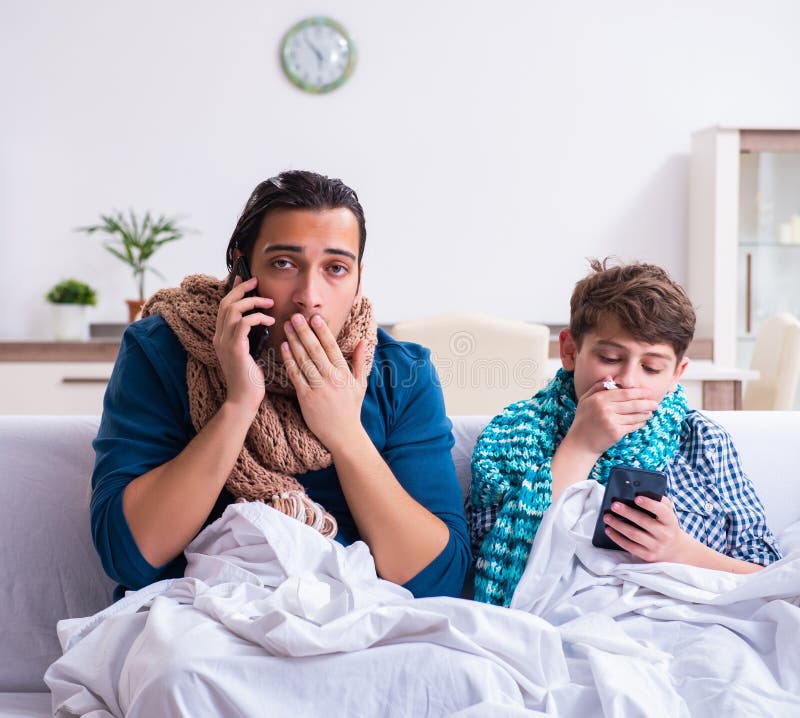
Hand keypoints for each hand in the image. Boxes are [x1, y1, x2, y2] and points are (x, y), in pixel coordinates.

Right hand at [213, 276, 274, 415]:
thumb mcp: (248, 353)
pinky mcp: (235, 348)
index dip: (233, 290)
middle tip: (257, 282)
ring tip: (269, 303)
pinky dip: (258, 317)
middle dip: (242, 289)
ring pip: (234, 310)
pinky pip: (244, 323)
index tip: (244, 279)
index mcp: (221, 337)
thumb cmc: (250, 378)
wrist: (244, 399)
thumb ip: (248, 338)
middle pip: (226, 303)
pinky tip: (270, 321)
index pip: (223, 307)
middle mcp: (219, 337)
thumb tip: (259, 321)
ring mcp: (225, 343)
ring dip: (253, 302)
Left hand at [281, 313, 368, 450]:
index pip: (332, 348)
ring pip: (304, 360)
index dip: (323, 332)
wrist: (344, 436)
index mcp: (344, 374)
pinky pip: (295, 375)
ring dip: (294, 342)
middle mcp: (332, 379)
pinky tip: (283, 348)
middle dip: (304, 332)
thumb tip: (362, 341)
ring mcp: (319, 388)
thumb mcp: (360, 384)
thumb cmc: (351, 409)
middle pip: (315, 350)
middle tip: (295, 317)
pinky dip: (289, 361)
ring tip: (286, 327)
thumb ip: (359, 361)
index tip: (315, 318)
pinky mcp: (306, 398)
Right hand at [568, 376, 658, 455]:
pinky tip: (643, 421)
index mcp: (598, 399)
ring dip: (645, 413)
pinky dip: (640, 423)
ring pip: (634, 415)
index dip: (638, 392)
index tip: (648, 392)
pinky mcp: (616, 432)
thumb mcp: (585, 400)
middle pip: (632, 403)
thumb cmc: (583, 420)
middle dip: (646, 402)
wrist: (580, 443)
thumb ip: (597, 387)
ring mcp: (611, 421)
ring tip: (651, 411)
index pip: (623, 393)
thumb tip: (610, 378)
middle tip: (655, 402)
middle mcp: (605, 409)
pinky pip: (632, 426)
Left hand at [602, 495, 691, 562]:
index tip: (636, 497)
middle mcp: (665, 534)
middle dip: (627, 512)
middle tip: (614, 505)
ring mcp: (656, 546)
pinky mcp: (647, 555)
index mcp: (670, 521)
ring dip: (618, 525)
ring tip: (607, 517)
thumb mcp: (667, 513)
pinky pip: (630, 546)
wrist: (674, 549)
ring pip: (634, 535)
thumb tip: (639, 491)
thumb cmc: (665, 524)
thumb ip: (658, 501)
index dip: (650, 504)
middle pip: (644, 522)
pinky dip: (617, 538)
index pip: (662, 511)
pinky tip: (608, 530)